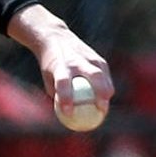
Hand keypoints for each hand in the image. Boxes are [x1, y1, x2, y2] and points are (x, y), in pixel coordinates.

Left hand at [7, 4, 113, 120]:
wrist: (56, 38)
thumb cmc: (50, 65)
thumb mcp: (48, 79)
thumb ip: (57, 96)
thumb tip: (66, 118)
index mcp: (60, 66)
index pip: (63, 83)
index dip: (66, 98)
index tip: (68, 114)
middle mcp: (76, 60)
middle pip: (94, 76)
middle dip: (100, 93)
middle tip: (100, 110)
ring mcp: (89, 58)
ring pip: (103, 75)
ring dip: (107, 91)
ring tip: (104, 108)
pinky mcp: (97, 58)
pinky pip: (105, 75)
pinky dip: (107, 87)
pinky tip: (106, 99)